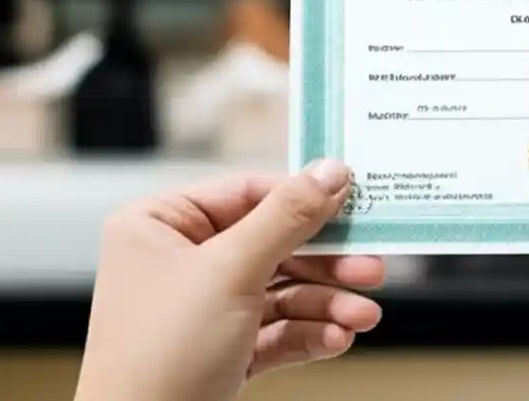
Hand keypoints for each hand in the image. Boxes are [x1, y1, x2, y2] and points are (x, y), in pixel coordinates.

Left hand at [75, 159, 383, 400]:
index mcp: (160, 225)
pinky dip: (309, 333)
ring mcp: (203, 308)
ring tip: (362, 316)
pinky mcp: (223, 349)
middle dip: (327, 264)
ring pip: (283, 290)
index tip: (353, 202)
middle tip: (371, 268)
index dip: (304, 199)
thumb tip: (330, 171)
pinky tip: (336, 338)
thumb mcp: (231, 271)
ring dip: (327, 303)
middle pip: (275, 244)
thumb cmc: (158, 357)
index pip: (248, 193)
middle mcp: (179, 262)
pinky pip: (277, 329)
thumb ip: (287, 216)